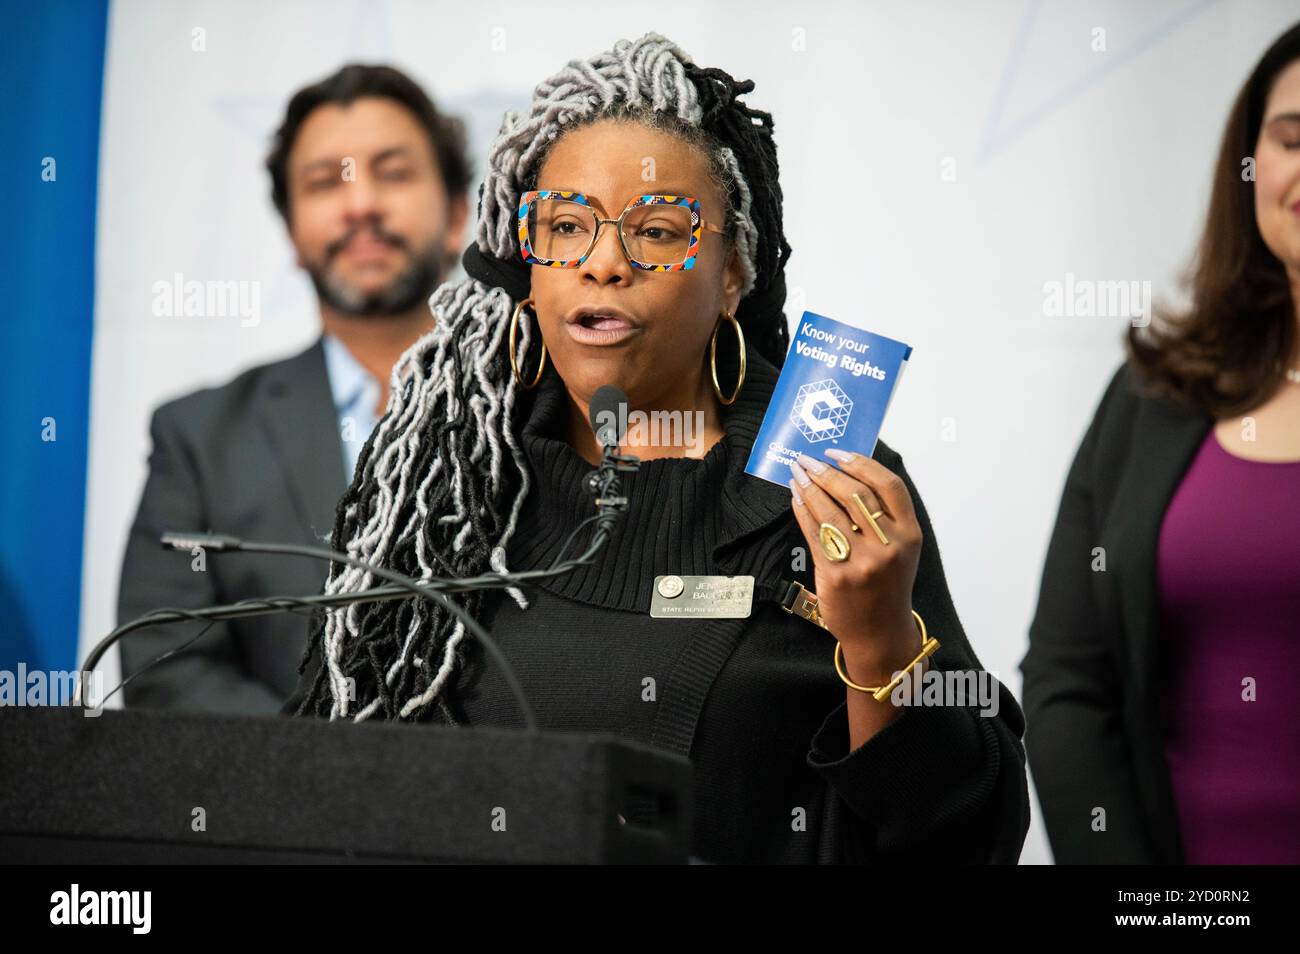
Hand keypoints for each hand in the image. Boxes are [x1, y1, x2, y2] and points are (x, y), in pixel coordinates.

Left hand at [788, 448, 923, 687]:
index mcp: (909, 534)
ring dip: (809, 487)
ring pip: (831, 511)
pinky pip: (815, 533)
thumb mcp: (899, 550)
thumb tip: (846, 473)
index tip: (838, 453)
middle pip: (855, 494)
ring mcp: (863, 561)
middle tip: (808, 460)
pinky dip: (802, 511)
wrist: (879, 633)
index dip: (862, 463)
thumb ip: (882, 517)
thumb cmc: (887, 586)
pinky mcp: (837, 574)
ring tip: (797, 474)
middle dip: (827, 472)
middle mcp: (889, 546)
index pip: (889, 485)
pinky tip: (795, 498)